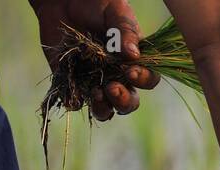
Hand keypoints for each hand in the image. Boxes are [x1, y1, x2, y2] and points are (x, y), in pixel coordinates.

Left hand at [31, 0, 158, 118]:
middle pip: (130, 102)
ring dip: (104, 108)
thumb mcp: (116, 12)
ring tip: (96, 93)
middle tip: (112, 88)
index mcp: (135, 62)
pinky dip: (74, 103)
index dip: (143, 80)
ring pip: (106, 109)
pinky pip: (76, 101)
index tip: (130, 71)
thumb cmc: (97, 3)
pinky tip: (72, 98)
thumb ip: (126, 32)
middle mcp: (119, 77)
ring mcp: (96, 81)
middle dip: (124, 100)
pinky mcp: (73, 82)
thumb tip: (134, 56)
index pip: (148, 80)